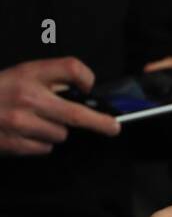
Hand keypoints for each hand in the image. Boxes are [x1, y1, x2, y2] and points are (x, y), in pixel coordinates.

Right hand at [0, 57, 120, 155]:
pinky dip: (40, 143)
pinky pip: (44, 148)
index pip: (71, 68)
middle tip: (113, 128)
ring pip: (60, 134)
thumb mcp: (21, 75)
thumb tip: (83, 93)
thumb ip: (50, 79)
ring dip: (55, 131)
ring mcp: (19, 122)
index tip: (90, 88)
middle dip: (100, 123)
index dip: (87, 78)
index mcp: (29, 74)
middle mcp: (27, 97)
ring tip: (34, 122)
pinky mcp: (12, 143)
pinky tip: (23, 134)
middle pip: (76, 113)